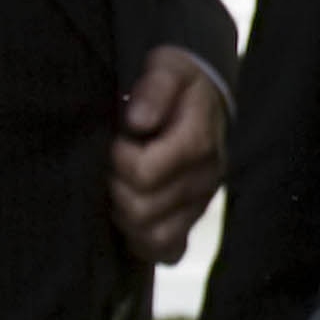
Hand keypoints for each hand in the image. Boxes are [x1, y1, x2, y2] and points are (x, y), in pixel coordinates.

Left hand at [111, 46, 226, 263]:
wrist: (207, 100)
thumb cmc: (181, 85)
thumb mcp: (169, 68)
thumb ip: (154, 89)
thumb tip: (136, 121)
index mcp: (198, 143)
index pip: (144, 173)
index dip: (118, 159)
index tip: (116, 141)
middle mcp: (205, 180)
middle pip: (143, 209)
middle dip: (115, 189)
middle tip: (112, 167)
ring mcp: (200, 205)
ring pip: (153, 237)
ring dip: (126, 217)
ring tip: (120, 189)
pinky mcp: (193, 221)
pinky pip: (167, 251)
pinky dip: (144, 241)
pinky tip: (133, 218)